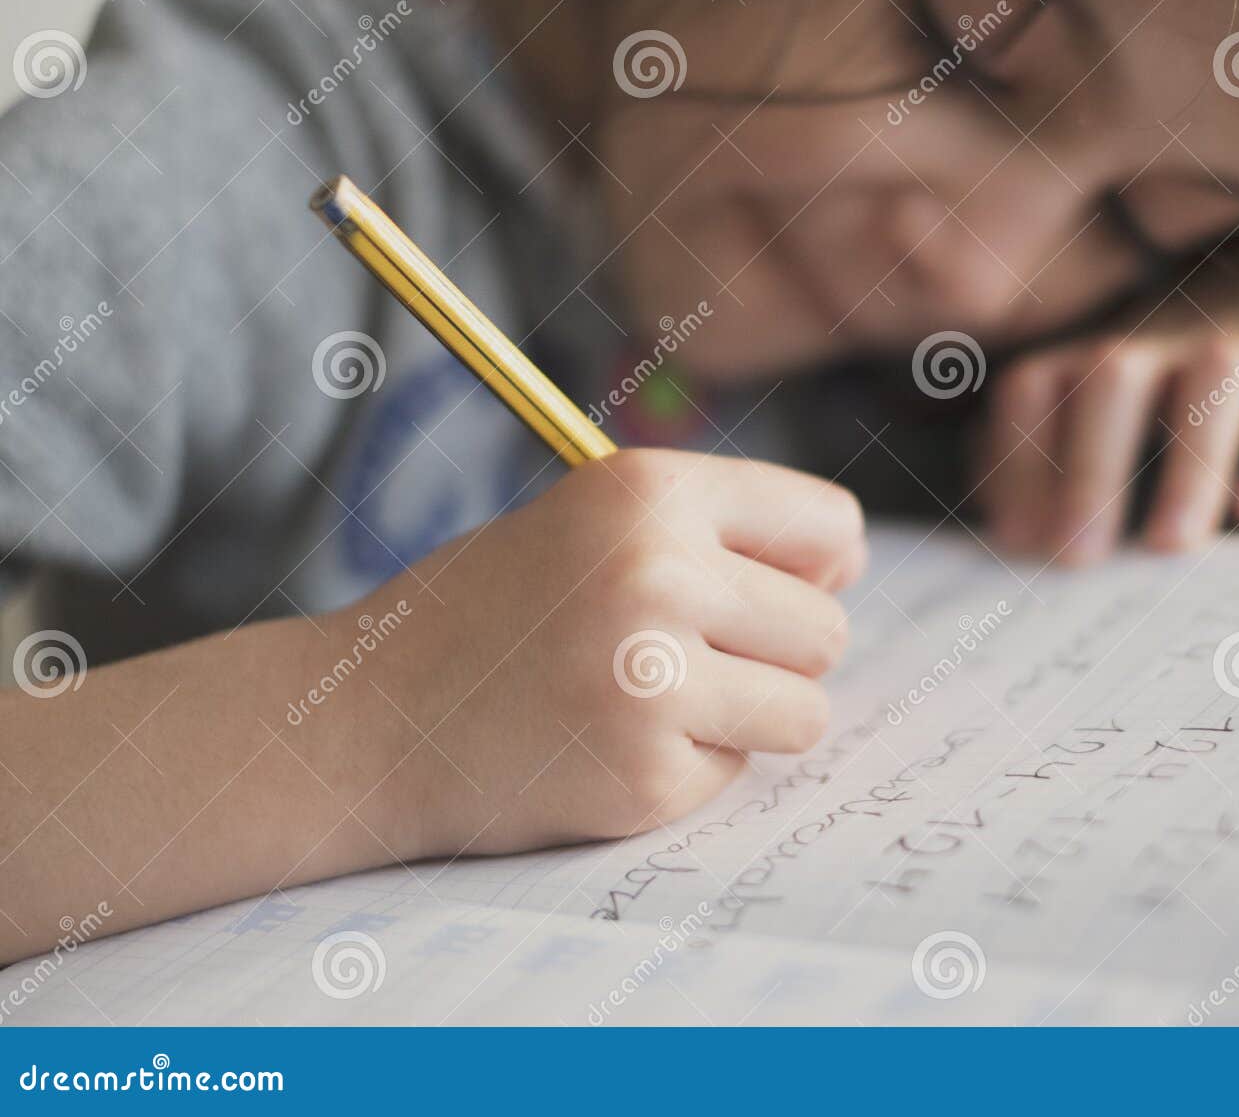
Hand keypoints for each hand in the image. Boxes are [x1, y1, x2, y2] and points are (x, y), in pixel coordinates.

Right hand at [355, 449, 865, 858]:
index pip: (829, 527)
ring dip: (745, 720)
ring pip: (805, 712)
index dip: (812, 569)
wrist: (364, 719)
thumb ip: (716, 532)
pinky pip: (736, 774)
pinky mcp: (643, 774)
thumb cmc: (490, 614)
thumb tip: (849, 567)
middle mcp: (659, 572)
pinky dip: (685, 770)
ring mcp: (652, 678)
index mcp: (649, 490)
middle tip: (679, 660)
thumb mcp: (593, 523)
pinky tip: (603, 746)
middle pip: (826, 630)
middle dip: (773, 657)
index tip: (765, 593)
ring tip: (648, 702)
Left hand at [979, 291, 1238, 563]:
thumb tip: (1013, 534)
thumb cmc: (1177, 378)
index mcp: (1095, 347)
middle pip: (1114, 379)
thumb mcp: (1109, 401)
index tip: (1017, 541)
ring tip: (1170, 545)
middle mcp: (1163, 333)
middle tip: (1078, 556)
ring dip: (1188, 466)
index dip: (1017, 462)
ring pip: (1215, 384)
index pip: (1034, 387)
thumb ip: (1055, 459)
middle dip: (1089, 468)